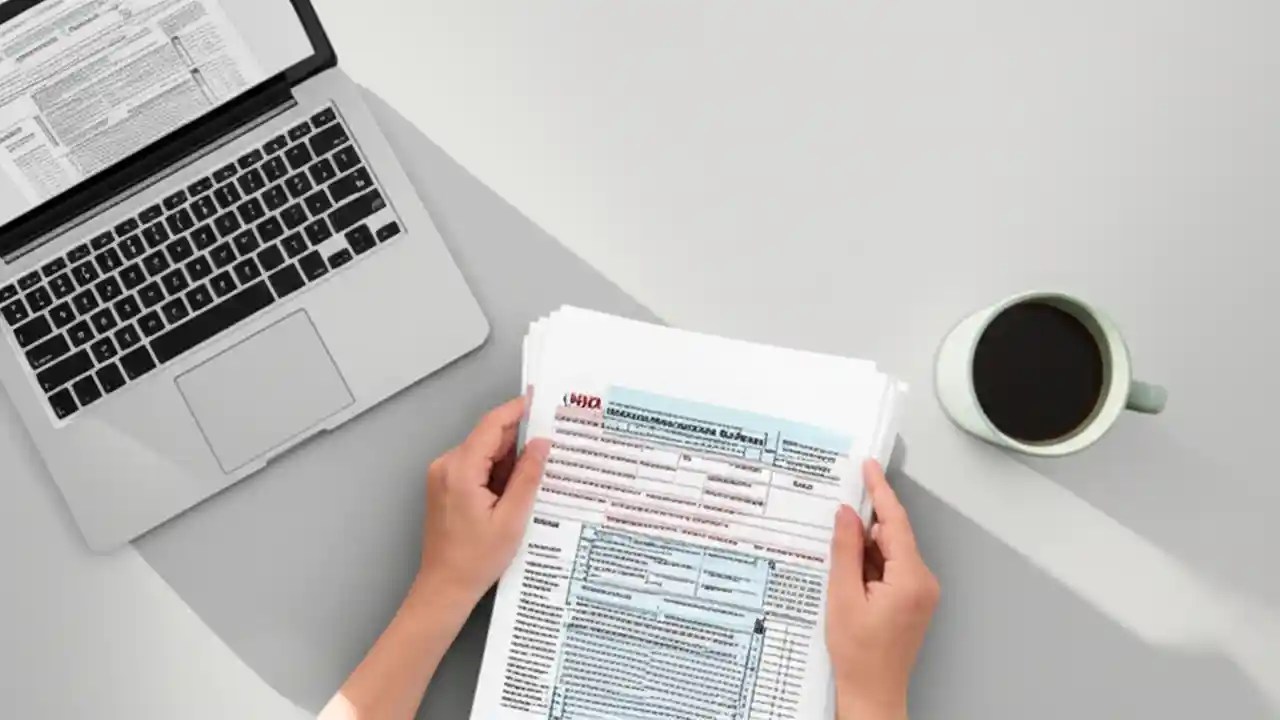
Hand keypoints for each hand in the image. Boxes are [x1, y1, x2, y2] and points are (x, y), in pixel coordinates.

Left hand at [414, 397, 550, 606]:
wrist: (444, 587)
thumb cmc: (476, 559)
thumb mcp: (512, 519)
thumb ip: (527, 477)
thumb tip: (542, 444)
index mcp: (461, 470)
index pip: (492, 425)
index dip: (518, 409)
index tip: (542, 400)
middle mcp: (447, 466)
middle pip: (488, 437)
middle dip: (520, 438)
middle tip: (554, 440)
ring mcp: (443, 475)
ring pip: (483, 452)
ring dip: (510, 458)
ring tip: (541, 469)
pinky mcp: (445, 486)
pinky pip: (475, 466)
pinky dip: (497, 471)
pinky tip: (518, 486)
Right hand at [827, 460, 939, 719]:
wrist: (872, 693)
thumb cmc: (859, 655)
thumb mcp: (843, 597)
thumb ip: (845, 551)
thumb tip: (847, 515)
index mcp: (910, 578)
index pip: (895, 522)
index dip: (880, 491)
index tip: (869, 467)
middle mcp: (922, 581)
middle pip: (892, 536)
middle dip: (863, 525)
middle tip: (835, 511)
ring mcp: (920, 592)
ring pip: (889, 552)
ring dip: (863, 549)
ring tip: (835, 557)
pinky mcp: (912, 600)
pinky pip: (890, 569)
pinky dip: (869, 565)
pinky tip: (846, 572)